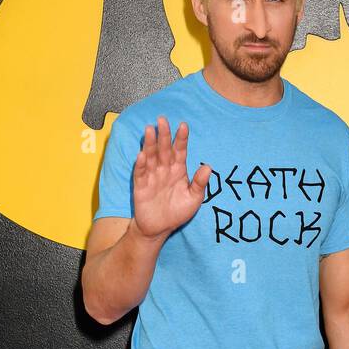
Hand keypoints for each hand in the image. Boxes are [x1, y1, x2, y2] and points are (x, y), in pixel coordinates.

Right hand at [131, 116, 211, 239]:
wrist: (159, 228)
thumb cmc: (178, 212)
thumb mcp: (193, 199)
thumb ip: (199, 183)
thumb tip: (208, 167)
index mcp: (178, 170)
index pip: (180, 151)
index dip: (181, 139)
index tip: (183, 126)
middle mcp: (164, 169)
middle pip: (164, 149)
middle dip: (164, 135)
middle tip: (163, 120)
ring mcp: (152, 176)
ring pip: (151, 157)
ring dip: (150, 144)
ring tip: (150, 130)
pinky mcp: (141, 185)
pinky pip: (140, 173)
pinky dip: (141, 164)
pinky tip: (142, 155)